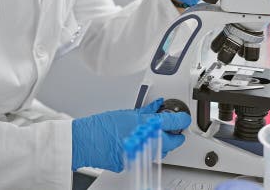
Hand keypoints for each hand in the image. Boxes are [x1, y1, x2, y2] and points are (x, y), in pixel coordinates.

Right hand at [71, 98, 190, 171]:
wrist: (85, 141)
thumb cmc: (101, 125)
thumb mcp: (127, 113)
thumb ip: (146, 111)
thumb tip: (157, 108)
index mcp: (146, 125)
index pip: (173, 123)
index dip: (181, 120)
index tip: (184, 119)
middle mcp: (146, 141)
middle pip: (171, 142)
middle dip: (173, 135)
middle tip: (172, 128)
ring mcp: (140, 154)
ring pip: (160, 151)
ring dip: (161, 143)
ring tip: (154, 134)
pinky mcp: (133, 162)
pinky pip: (146, 156)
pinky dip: (145, 149)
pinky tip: (139, 142)